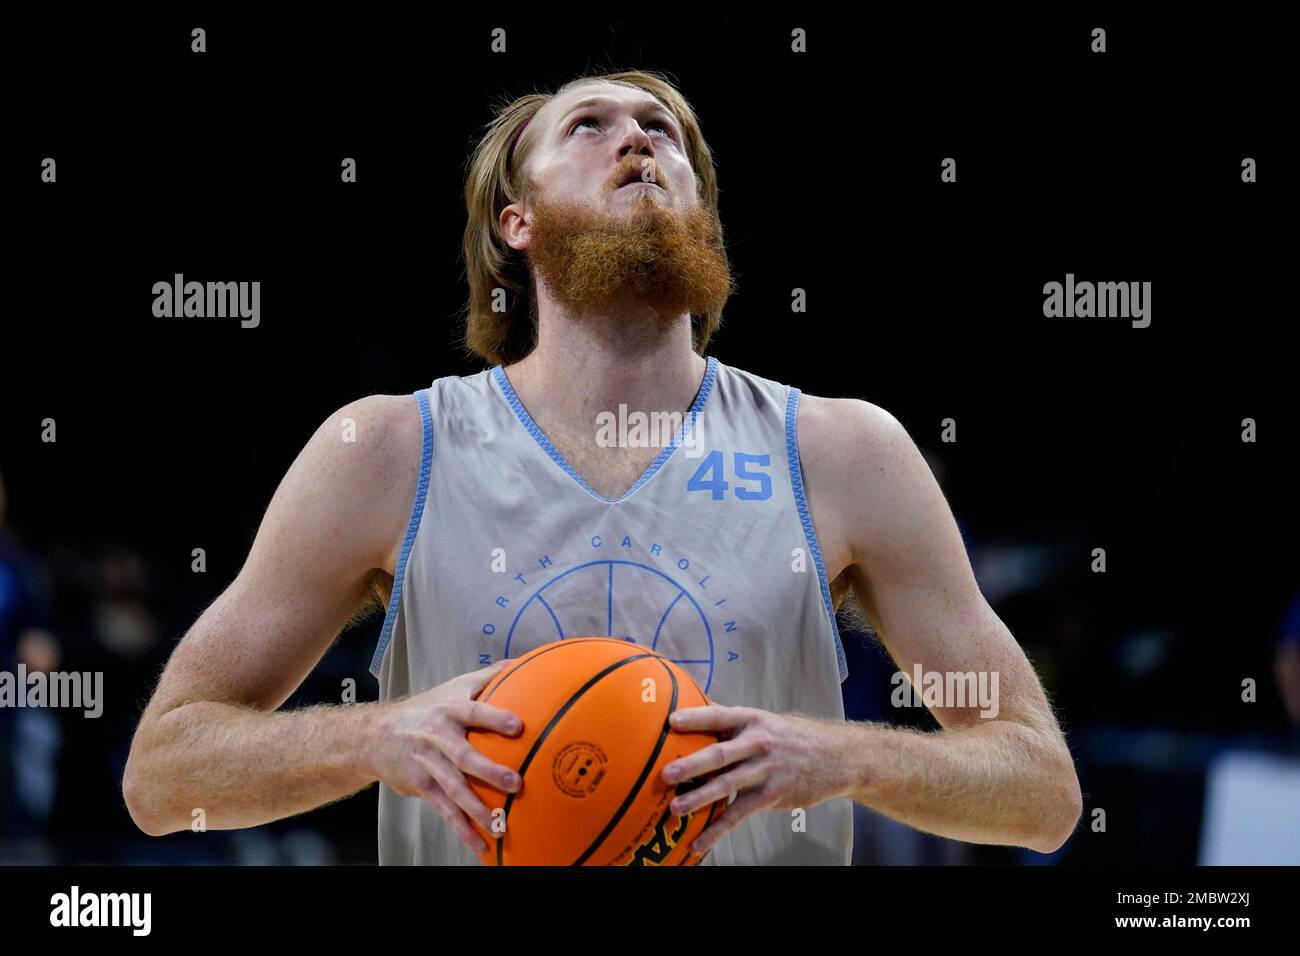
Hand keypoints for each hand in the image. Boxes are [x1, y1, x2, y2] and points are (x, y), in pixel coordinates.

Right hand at [367, 659, 523, 853]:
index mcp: (449, 710)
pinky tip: (480, 843)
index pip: (474, 711)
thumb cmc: (425, 709)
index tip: (518, 726)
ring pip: (454, 788)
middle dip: (489, 771)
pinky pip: (444, 809)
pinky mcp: (421, 785)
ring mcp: (428, 764)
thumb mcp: (453, 686)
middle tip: (515, 783)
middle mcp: (437, 736)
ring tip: (500, 826)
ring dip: (477, 809)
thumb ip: (488, 676)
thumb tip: (525, 661)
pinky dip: (461, 828)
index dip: (494, 717)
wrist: (375, 735)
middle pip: (463, 756)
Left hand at [662, 705, 852, 856]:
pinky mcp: (772, 796)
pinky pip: (739, 815)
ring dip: (699, 799)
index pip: (720, 716)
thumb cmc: (792, 737)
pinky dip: (717, 830)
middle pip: (720, 754)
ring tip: (675, 809)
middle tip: (666, 774)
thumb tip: (696, 706)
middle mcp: (758, 743)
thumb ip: (733, 720)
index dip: (696, 718)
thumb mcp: (766, 721)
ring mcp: (766, 770)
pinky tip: (698, 843)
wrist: (836, 758)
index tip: (670, 722)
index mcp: (753, 719)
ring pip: (727, 786)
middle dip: (692, 764)